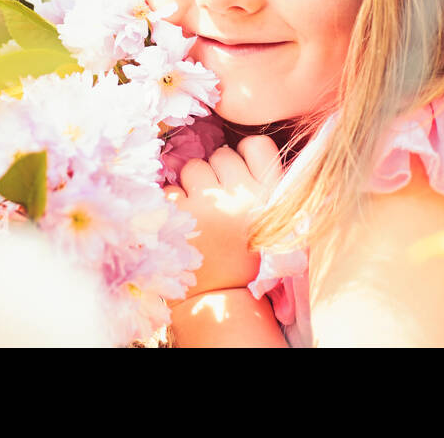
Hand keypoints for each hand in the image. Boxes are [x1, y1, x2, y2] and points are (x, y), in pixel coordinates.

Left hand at [164, 135, 284, 300]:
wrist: (221, 298)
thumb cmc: (248, 258)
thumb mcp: (274, 221)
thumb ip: (263, 184)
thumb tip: (233, 149)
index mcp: (272, 196)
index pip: (257, 144)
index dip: (244, 154)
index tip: (239, 172)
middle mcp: (243, 196)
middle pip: (221, 154)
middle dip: (216, 174)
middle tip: (219, 201)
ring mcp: (209, 205)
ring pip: (192, 167)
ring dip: (193, 185)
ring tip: (200, 212)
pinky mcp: (179, 218)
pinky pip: (170, 189)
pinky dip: (173, 203)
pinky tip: (183, 223)